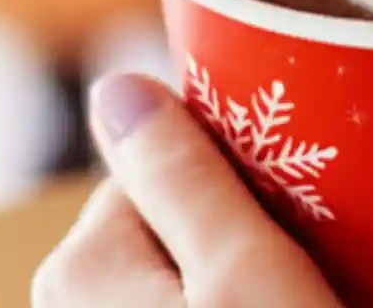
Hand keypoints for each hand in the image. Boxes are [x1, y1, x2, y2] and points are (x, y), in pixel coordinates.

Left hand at [31, 73, 342, 307]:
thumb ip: (183, 177)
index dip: (244, 179)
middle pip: (181, 213)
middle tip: (302, 266)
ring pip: (194, 267)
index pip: (171, 162)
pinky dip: (237, 302)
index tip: (297, 211)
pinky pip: (195, 301)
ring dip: (246, 276)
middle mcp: (70, 301)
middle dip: (243, 230)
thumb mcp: (243, 273)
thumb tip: (116, 86)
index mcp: (82, 263)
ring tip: (301, 296)